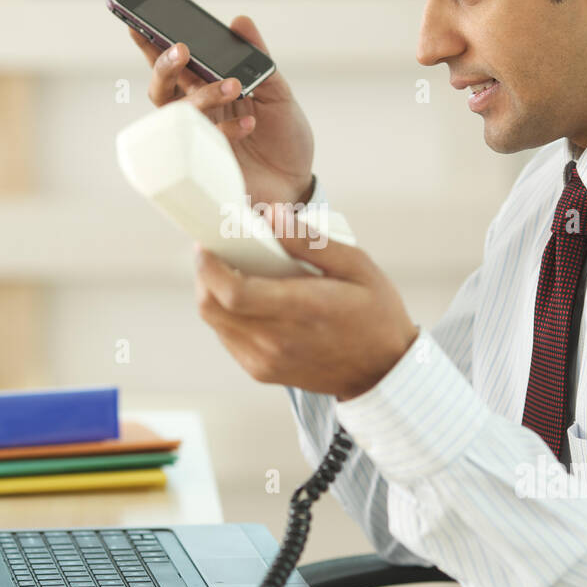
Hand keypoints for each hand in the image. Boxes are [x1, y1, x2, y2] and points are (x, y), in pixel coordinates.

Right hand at [128, 15, 314, 208]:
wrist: (296, 182)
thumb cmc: (284, 136)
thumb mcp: (278, 92)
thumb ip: (258, 58)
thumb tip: (240, 22)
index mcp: (209, 90)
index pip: (177, 65)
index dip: (153, 45)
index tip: (141, 24)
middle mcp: (198, 113)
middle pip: (163, 88)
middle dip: (166, 66)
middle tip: (182, 50)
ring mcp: (200, 138)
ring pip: (178, 113)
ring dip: (202, 95)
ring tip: (234, 85)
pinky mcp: (207, 163)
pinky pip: (202, 142)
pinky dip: (227, 129)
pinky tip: (249, 122)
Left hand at [192, 221, 419, 399]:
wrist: (382, 371)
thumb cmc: (375, 313)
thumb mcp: (356, 266)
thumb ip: (310, 240)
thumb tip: (272, 214)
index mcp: (303, 309)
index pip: (234, 292)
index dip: (209, 267)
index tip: (206, 244)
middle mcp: (277, 340)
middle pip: (212, 307)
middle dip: (204, 275)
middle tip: (213, 252)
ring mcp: (266, 360)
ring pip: (215, 323)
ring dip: (213, 294)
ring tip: (230, 271)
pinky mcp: (262, 372)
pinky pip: (228, 337)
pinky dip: (227, 314)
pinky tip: (246, 299)